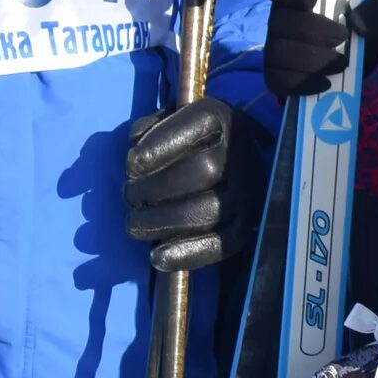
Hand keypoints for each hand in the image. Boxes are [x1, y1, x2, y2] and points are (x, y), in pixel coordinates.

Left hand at [123, 96, 260, 272]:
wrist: (234, 163)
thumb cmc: (190, 141)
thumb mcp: (173, 121)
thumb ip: (152, 126)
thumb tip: (136, 143)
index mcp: (222, 120)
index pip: (199, 122)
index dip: (162, 144)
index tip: (133, 163)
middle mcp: (240, 154)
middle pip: (205, 170)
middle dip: (157, 187)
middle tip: (130, 196)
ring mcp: (247, 193)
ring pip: (211, 210)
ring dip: (163, 222)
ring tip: (134, 224)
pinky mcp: (246, 226)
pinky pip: (222, 245)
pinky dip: (187, 254)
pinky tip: (156, 257)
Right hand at [260, 0, 377, 100]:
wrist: (361, 63)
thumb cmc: (358, 29)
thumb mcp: (373, 15)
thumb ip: (371, 11)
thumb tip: (356, 24)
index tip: (312, 0)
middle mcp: (279, 22)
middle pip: (278, 21)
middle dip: (313, 31)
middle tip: (342, 37)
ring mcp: (274, 50)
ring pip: (278, 52)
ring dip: (313, 59)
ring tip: (341, 64)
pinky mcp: (276, 76)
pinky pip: (279, 81)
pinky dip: (304, 83)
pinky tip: (326, 83)